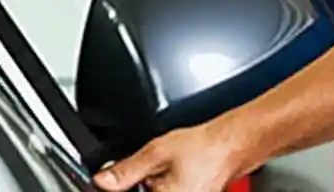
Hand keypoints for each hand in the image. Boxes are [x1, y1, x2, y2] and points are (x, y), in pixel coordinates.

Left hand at [92, 122, 248, 191]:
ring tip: (161, 171)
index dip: (118, 188)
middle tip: (143, 171)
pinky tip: (168, 175)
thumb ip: (126, 170)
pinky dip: (160, 185)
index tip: (111, 180)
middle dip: (135, 185)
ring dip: (147, 185)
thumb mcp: (156, 154)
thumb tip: (102, 181)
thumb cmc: (203, 150)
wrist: (231, 145)